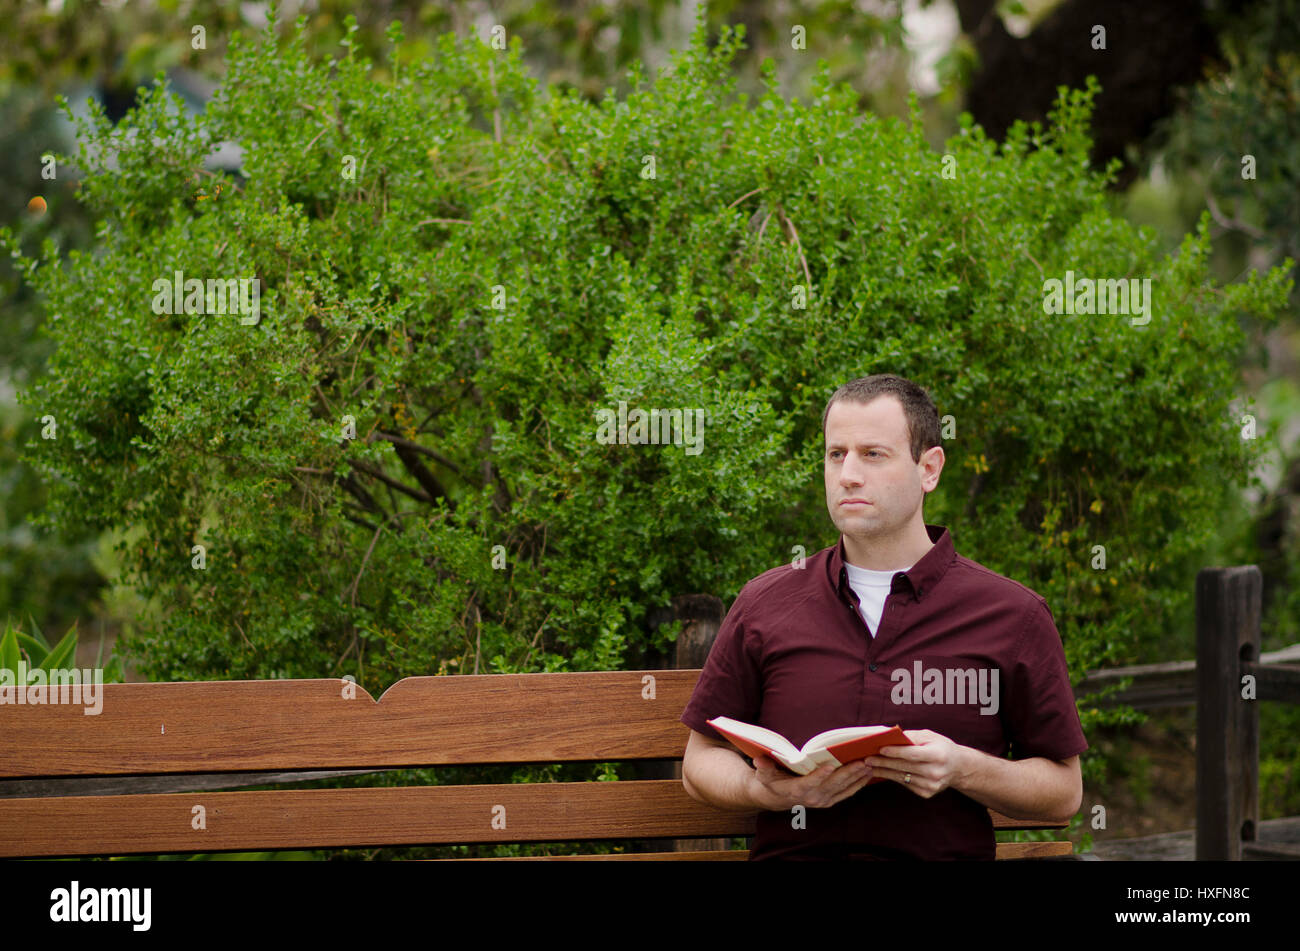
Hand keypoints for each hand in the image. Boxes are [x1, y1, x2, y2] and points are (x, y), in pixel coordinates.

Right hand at [747, 754, 874, 810]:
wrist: (776, 798)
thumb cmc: (771, 781)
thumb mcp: (763, 774)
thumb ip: (763, 768)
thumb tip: (759, 760)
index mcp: (796, 790)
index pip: (810, 783)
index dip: (820, 775)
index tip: (830, 765)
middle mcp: (812, 797)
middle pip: (833, 784)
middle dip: (849, 772)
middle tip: (862, 760)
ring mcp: (823, 800)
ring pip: (843, 788)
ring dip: (857, 777)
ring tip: (870, 764)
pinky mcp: (830, 800)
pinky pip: (846, 793)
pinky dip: (859, 784)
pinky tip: (869, 774)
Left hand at [864, 729, 970, 798]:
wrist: (958, 768)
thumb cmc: (941, 747)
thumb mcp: (930, 736)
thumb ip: (911, 737)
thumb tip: (889, 736)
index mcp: (938, 755)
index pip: (913, 754)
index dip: (896, 752)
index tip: (880, 748)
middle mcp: (936, 772)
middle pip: (904, 767)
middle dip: (884, 762)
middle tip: (867, 758)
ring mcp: (932, 785)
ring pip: (902, 777)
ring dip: (883, 771)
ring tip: (869, 765)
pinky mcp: (927, 793)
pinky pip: (905, 784)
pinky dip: (892, 777)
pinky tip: (881, 772)